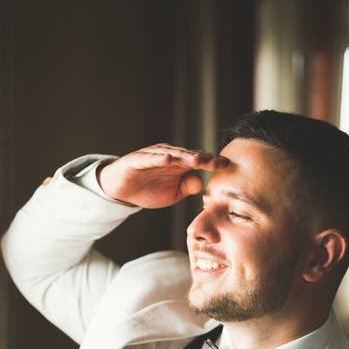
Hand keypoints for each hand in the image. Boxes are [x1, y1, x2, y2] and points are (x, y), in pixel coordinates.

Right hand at [97, 144, 227, 208]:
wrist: (121, 190)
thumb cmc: (148, 189)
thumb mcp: (172, 193)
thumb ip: (187, 187)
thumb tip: (202, 183)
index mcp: (179, 164)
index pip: (199, 162)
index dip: (212, 163)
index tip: (227, 167)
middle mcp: (169, 156)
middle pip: (189, 156)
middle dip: (204, 159)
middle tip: (218, 162)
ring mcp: (153, 156)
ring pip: (172, 154)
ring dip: (185, 156)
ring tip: (198, 159)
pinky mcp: (137, 159)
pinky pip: (149, 158)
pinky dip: (158, 158)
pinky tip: (168, 159)